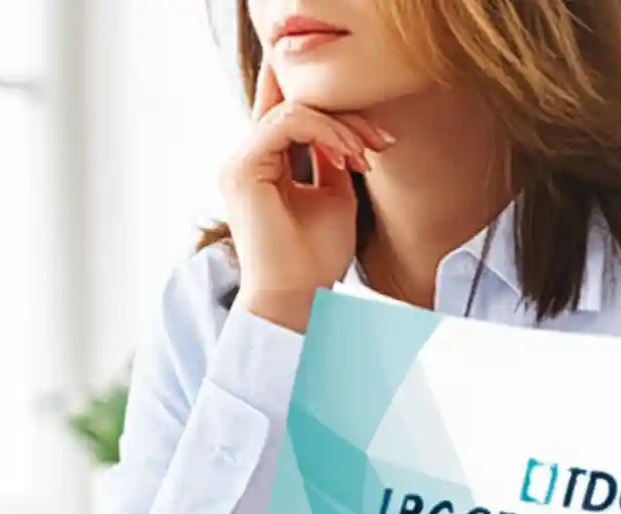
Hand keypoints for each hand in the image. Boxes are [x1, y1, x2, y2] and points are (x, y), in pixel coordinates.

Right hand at [219, 56, 394, 332]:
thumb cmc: (315, 260)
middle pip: (294, 107)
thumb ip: (332, 158)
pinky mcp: (242, 170)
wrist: (299, 298)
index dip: (335, 115)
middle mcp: (244, 162)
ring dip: (340, 126)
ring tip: (365, 154)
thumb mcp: (334, 196)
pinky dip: (326, 132)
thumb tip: (346, 127)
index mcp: (261, 169)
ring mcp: (239, 165)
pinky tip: (349, 156)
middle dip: (345, 117)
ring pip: (292, 111)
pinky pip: (287, 123)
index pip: (290, 117)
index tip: (378, 140)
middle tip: (381, 141)